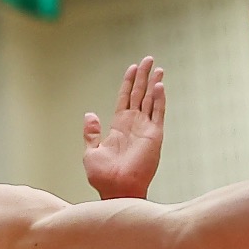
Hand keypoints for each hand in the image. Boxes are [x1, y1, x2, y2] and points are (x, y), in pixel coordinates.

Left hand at [83, 58, 165, 199]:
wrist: (116, 189)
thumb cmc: (103, 176)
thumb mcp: (91, 151)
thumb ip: (92, 132)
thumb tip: (90, 114)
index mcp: (119, 127)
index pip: (125, 98)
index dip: (128, 83)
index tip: (132, 68)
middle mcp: (134, 125)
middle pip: (139, 94)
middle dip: (143, 77)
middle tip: (148, 59)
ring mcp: (145, 129)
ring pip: (150, 100)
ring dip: (153, 84)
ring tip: (157, 68)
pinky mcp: (154, 135)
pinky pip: (157, 113)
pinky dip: (159, 99)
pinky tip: (159, 86)